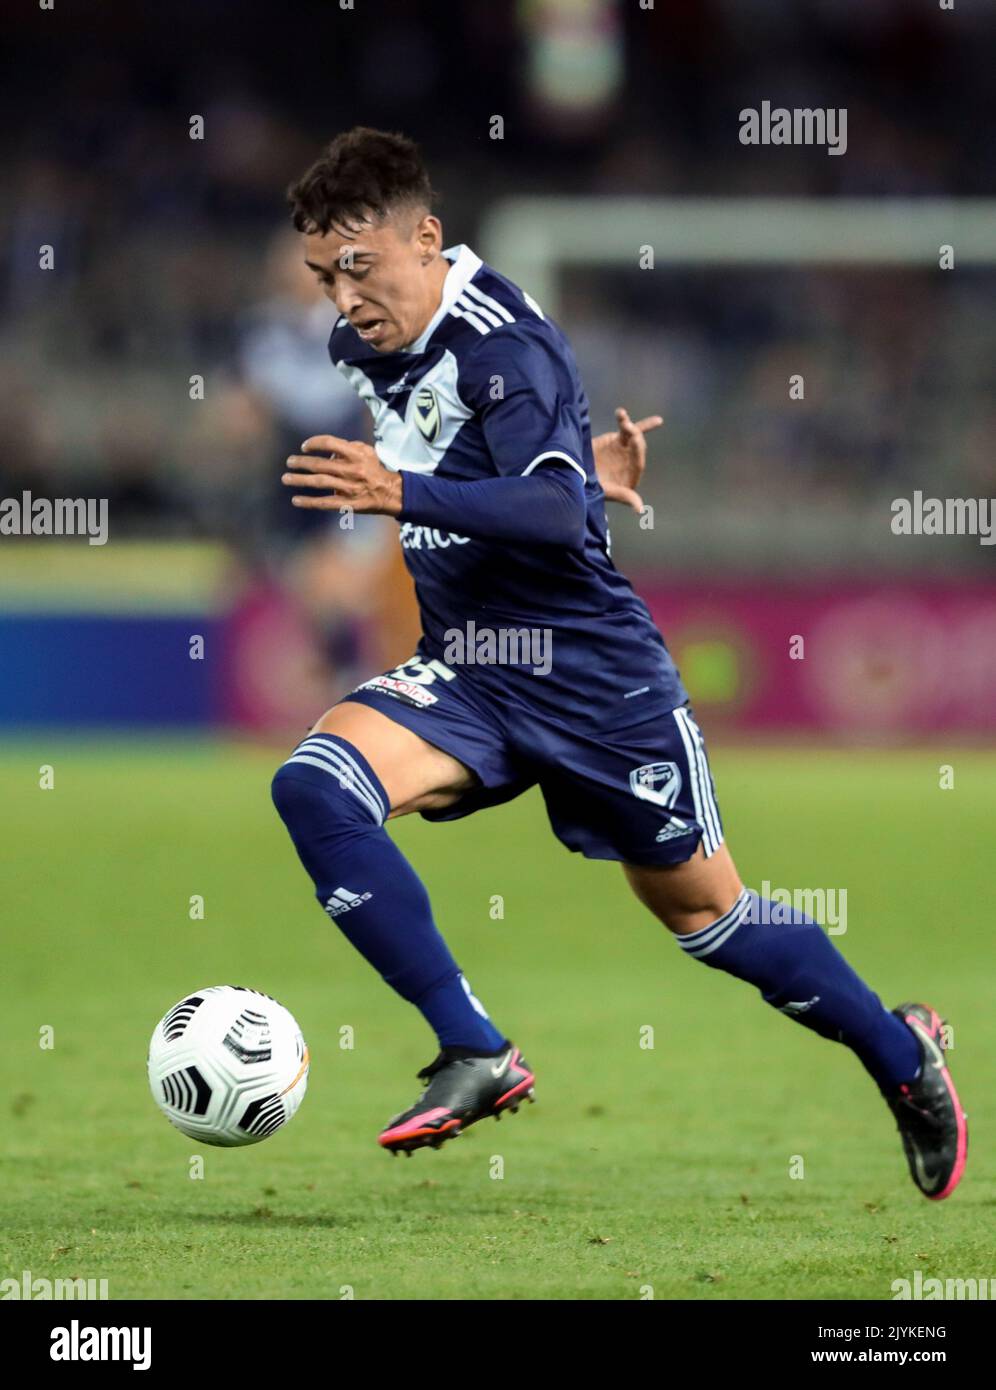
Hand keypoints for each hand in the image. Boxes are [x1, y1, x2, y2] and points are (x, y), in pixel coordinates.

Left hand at [282, 436, 403, 515]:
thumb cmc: (375, 469)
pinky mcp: (347, 504)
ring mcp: (349, 488)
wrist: (390, 492)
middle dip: (301, 462)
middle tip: (289, 462)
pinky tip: (296, 500)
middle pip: (320, 464)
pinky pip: (324, 502)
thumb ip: (347, 447)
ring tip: (286, 478)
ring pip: (319, 482)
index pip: (330, 443)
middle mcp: (351, 470)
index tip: (304, 447)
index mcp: (356, 454)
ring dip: (300, 480)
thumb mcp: (366, 451)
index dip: (314, 443)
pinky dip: (309, 502)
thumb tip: (327, 452)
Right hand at [591, 407, 662, 512]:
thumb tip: (640, 509)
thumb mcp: (607, 493)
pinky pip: (626, 429)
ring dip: (630, 426)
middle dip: (635, 437)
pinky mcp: (617, 440)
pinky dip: (626, 420)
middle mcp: (631, 462)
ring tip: (623, 420)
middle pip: (637, 447)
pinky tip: (623, 412)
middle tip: (627, 429)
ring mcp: (625, 449)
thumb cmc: (592, 489)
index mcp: (631, 476)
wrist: (577, 476)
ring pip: (633, 435)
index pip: (638, 462)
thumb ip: (624, 496)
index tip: (634, 441)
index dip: (637, 452)